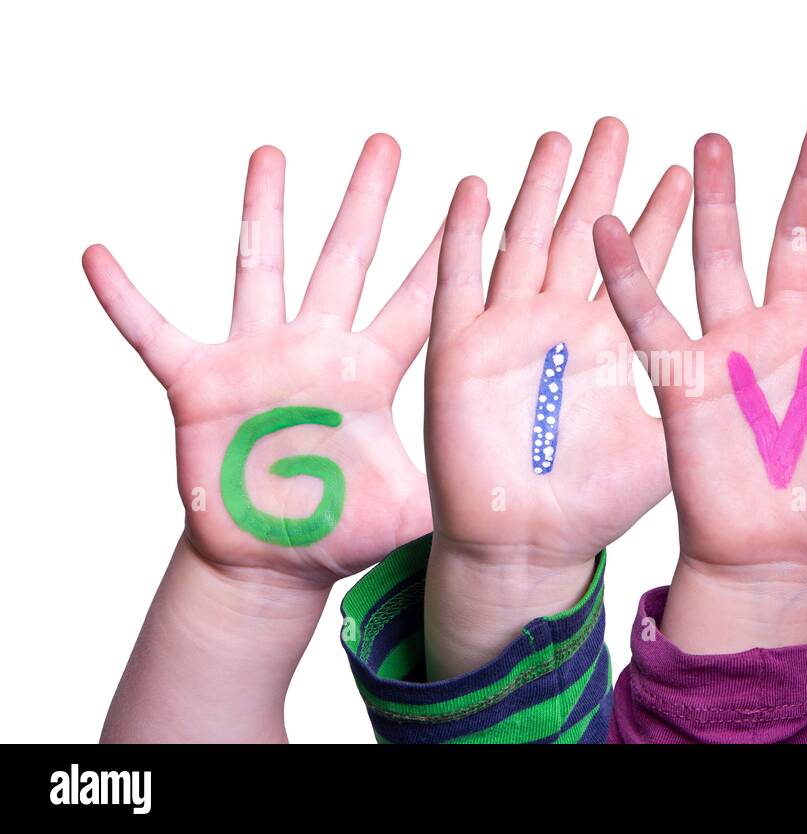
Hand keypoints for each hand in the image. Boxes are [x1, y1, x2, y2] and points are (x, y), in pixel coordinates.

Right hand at [83, 135, 437, 587]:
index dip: (445, 254)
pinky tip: (99, 257)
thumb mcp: (408, 510)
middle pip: (347, 259)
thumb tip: (512, 498)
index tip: (475, 197)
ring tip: (270, 152)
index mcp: (371, 373)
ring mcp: (258, 360)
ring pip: (261, 269)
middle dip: (367, 201)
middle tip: (387, 142)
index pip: (417, 302)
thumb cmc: (343, 529)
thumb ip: (453, 490)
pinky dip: (126, 301)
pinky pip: (155, 333)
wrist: (273, 560)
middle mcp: (318, 350)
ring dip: (264, 212)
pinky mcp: (200, 385)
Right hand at [422, 119, 690, 675]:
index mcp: (610, 342)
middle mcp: (561, 327)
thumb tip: (775, 373)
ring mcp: (509, 333)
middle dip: (600, 179)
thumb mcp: (664, 442)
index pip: (641, 263)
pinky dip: (462, 238)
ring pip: (524, 243)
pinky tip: (474, 189)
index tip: (689, 168)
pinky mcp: (461, 352)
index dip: (663, 215)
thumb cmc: (594, 505)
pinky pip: (458, 284)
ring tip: (558, 140)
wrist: (526, 544)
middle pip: (582, 235)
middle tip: (618, 125)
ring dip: (539, 191)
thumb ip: (698, 397)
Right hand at [595, 109, 806, 650]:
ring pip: (725, 256)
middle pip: (801, 236)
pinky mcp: (688, 375)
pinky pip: (650, 316)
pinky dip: (628, 275)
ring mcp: (737, 347)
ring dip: (720, 202)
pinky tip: (609, 228)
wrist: (774, 561)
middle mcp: (791, 331)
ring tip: (716, 143)